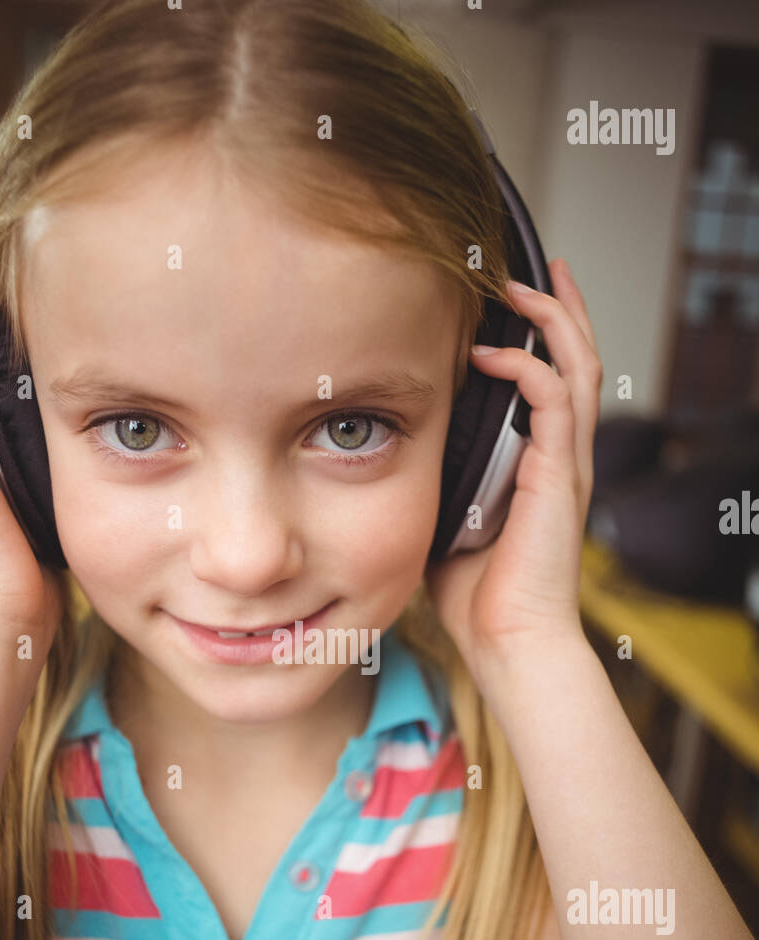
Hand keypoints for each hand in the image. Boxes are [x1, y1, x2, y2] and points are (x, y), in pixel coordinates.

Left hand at [424, 258, 601, 701]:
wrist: (508, 641)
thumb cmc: (477, 597)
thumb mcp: (447, 524)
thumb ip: (436, 486)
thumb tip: (392, 461)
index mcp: (543, 466)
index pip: (555, 383)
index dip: (542, 339)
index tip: (511, 304)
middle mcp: (563, 457)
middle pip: (578, 360)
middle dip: (560, 309)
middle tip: (535, 268)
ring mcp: (565, 464)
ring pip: (576, 367)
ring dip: (551, 320)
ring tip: (520, 284)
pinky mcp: (557, 477)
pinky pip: (551, 401)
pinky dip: (527, 367)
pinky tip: (491, 353)